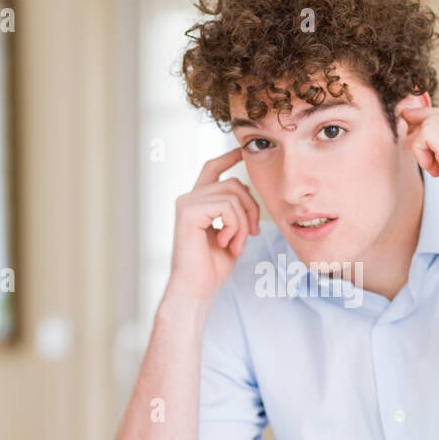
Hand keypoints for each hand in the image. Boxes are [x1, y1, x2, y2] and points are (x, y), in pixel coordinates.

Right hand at [166, 147, 261, 303]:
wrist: (196, 289)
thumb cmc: (211, 268)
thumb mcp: (230, 234)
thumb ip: (234, 212)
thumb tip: (246, 192)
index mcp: (198, 202)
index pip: (213, 169)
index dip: (229, 158)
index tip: (243, 151)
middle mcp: (189, 198)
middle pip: (234, 184)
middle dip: (251, 208)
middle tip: (251, 235)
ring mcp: (187, 203)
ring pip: (233, 195)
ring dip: (243, 223)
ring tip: (236, 245)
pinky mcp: (188, 212)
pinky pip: (227, 206)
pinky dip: (235, 227)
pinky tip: (226, 243)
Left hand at [399, 106, 438, 249]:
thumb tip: (432, 158)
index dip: (429, 118)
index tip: (413, 130)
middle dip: (418, 122)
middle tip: (408, 140)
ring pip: (432, 122)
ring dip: (420, 142)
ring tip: (428, 166)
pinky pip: (429, 134)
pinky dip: (420, 148)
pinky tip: (430, 169)